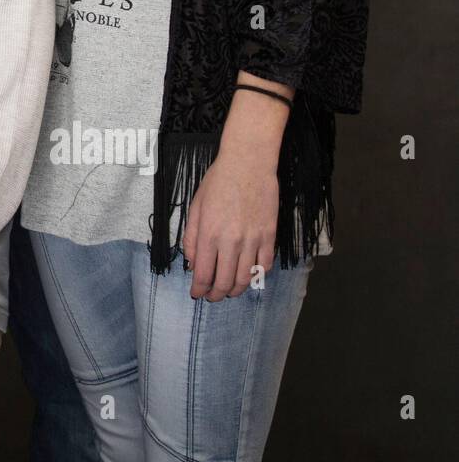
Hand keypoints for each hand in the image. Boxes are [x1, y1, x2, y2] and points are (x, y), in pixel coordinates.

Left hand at [182, 80, 290, 299]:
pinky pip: (265, 265)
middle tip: (212, 297)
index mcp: (209, 234)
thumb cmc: (218, 182)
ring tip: (228, 290)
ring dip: (235, 289)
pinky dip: (256, 276)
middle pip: (224, 282)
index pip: (203, 274)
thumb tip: (193, 263)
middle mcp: (231, 241)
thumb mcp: (196, 207)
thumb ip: (192, 237)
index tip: (197, 293)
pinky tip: (248, 276)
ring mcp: (253, 240)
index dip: (199, 289)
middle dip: (216, 294)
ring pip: (245, 278)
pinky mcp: (270, 236)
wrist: (248, 164)